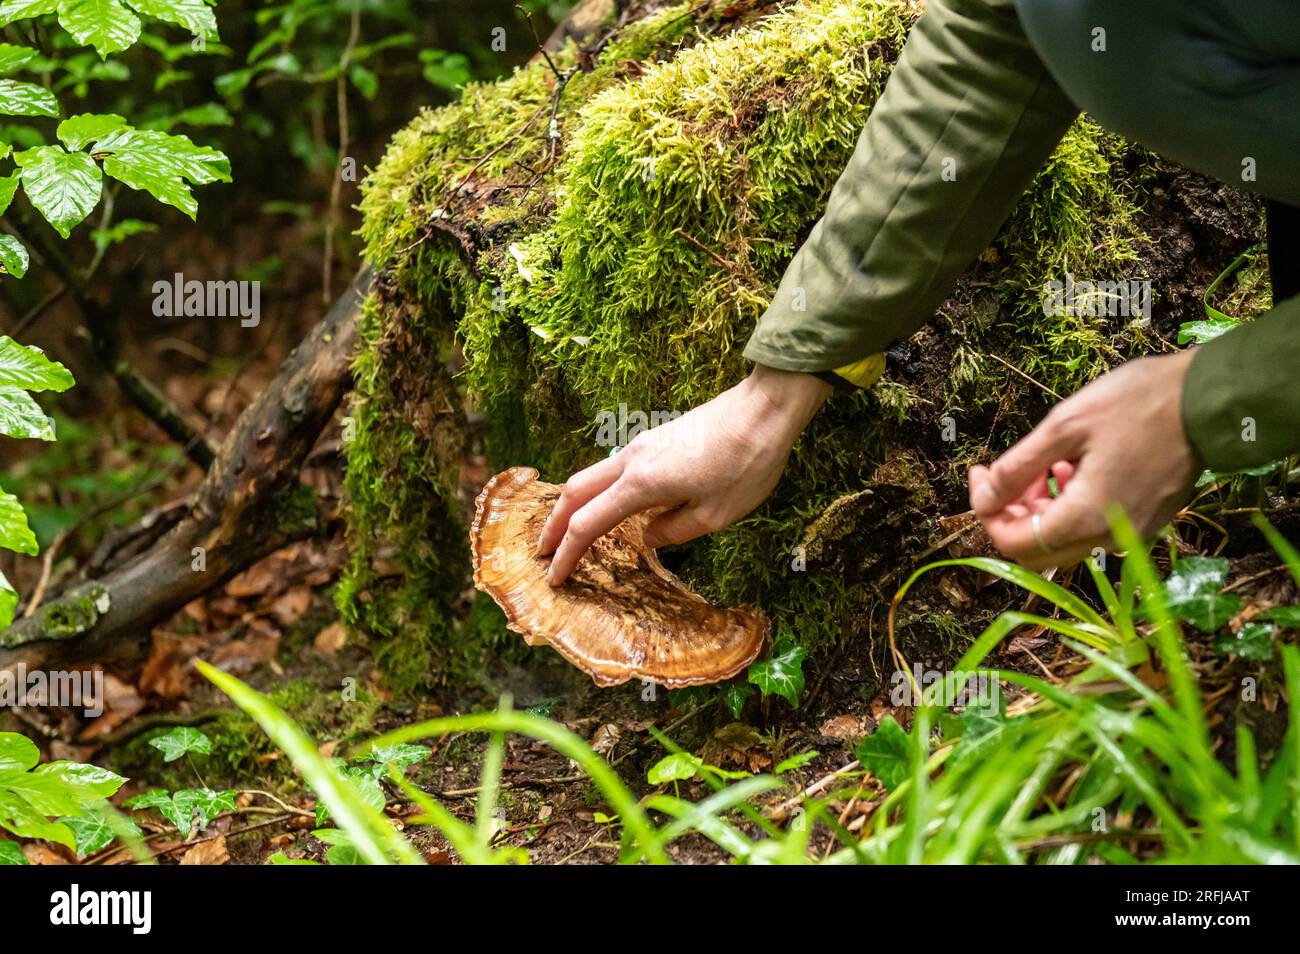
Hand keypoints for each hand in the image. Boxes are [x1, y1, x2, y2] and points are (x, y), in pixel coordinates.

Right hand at [537, 365, 830, 583]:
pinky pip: (613, 469)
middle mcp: (631, 461)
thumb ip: (675, 531)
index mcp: (641, 485)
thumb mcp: (715, 516)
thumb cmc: (746, 463)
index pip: (588, 524)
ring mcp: (642, 446)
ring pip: (592, 476)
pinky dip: (598, 490)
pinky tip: (608, 506)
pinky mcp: (656, 439)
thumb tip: (648, 537)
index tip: (554, 577)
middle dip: (554, 524)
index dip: (568, 553)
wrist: (765, 408)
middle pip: (575, 492)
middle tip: (543, 552)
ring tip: (569, 530)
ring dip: (573, 504)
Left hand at [968, 350, 1200, 570]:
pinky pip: (1094, 528)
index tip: (981, 474)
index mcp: (1085, 518)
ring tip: (1047, 464)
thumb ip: (1017, 467)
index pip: (1013, 543)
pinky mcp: (1147, 521)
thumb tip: (983, 496)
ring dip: (1042, 509)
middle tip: (1009, 474)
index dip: (987, 512)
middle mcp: (1109, 537)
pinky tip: (1076, 468)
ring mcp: (1132, 532)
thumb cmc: (1138, 403)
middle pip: (1036, 549)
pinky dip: (1072, 506)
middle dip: (1012, 514)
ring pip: (1065, 540)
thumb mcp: (1065, 426)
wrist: (1209, 400)